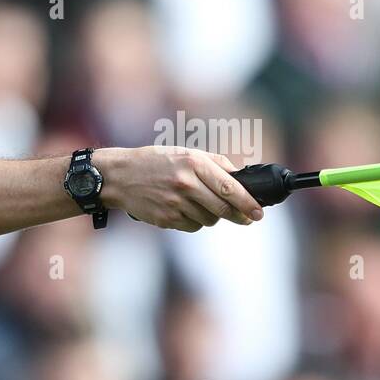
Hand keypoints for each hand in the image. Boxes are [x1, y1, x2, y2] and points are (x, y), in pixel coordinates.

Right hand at [94, 146, 264, 232]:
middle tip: (247, 218)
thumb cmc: (156, 162)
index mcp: (193, 163)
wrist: (120, 176)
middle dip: (239, 216)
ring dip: (212, 216)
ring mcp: (175, 203)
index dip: (247, 202)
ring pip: (209, 220)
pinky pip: (193, 226)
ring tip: (199, 203)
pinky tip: (184, 210)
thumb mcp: (185, 153)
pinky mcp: (166, 219)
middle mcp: (185, 183)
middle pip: (223, 208)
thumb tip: (241, 178)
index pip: (229, 187)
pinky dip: (195, 221)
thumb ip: (214, 163)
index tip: (259, 212)